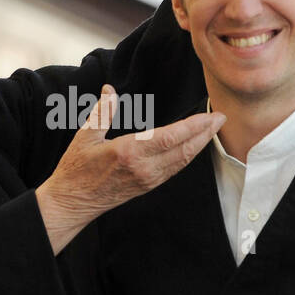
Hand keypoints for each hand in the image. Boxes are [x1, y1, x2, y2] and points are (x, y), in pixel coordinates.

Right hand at [35, 85, 224, 253]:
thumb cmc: (76, 170)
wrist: (72, 203)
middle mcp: (143, 168)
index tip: (210, 115)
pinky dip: (188, 157)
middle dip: (205, 134)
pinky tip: (194, 147)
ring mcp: (147, 179)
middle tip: (222, 117)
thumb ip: (102, 112)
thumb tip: (110, 91)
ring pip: (182, 161)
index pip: (170, 137)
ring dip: (200, 145)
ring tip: (213, 130)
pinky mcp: (147, 186)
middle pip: (184, 150)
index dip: (194, 127)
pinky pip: (174, 169)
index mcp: (129, 153)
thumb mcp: (85, 137)